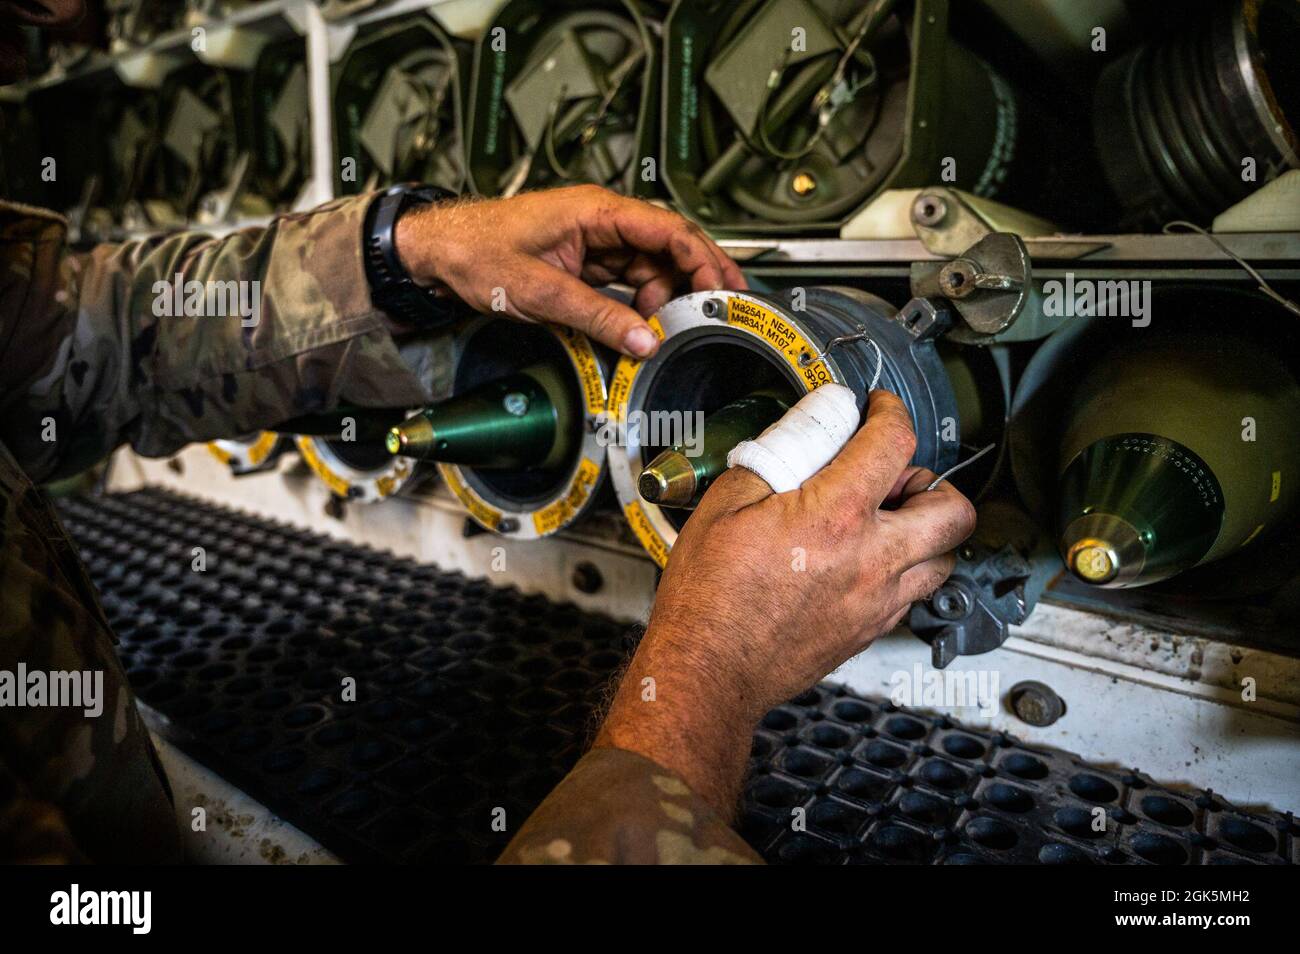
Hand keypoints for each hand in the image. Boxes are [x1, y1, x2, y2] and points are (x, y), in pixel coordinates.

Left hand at [395, 184, 746, 357]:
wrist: (439, 252)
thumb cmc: (477, 251)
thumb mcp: (540, 291)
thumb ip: (596, 316)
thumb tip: (644, 339)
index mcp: (596, 211)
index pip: (668, 229)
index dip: (702, 259)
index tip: (722, 289)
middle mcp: (602, 221)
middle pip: (669, 246)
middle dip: (698, 277)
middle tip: (726, 307)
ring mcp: (595, 242)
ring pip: (651, 266)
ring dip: (665, 297)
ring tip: (670, 328)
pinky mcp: (585, 263)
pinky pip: (627, 280)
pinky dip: (640, 303)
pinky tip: (644, 325)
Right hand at [594, 390, 976, 813]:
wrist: (708, 671)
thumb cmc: (710, 598)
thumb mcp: (725, 504)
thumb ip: (775, 456)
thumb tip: (806, 427)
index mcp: (835, 516)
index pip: (894, 444)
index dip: (892, 412)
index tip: (882, 409)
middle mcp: (872, 559)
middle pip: (953, 509)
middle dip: (933, 481)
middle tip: (896, 476)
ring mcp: (877, 601)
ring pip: (943, 558)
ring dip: (925, 530)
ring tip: (885, 521)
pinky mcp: (870, 630)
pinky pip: (913, 593)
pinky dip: (902, 569)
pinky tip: (862, 561)